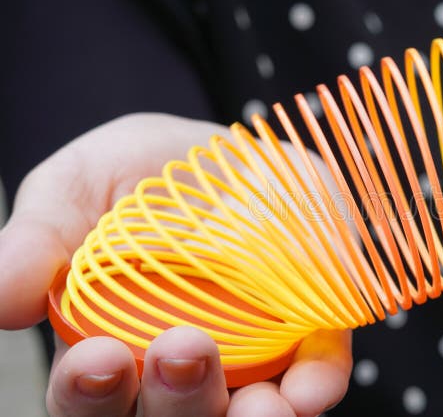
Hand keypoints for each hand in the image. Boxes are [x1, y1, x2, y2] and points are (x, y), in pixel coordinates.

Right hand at [0, 113, 350, 415]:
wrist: (227, 146)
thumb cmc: (144, 176)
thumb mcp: (80, 187)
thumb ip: (42, 239)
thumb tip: (0, 298)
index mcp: (112, 347)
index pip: (91, 401)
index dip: (89, 396)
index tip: (96, 356)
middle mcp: (181, 371)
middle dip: (174, 403)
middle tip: (179, 350)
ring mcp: (251, 360)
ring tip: (258, 406)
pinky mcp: (310, 336)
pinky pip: (317, 379)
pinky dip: (315, 388)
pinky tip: (310, 386)